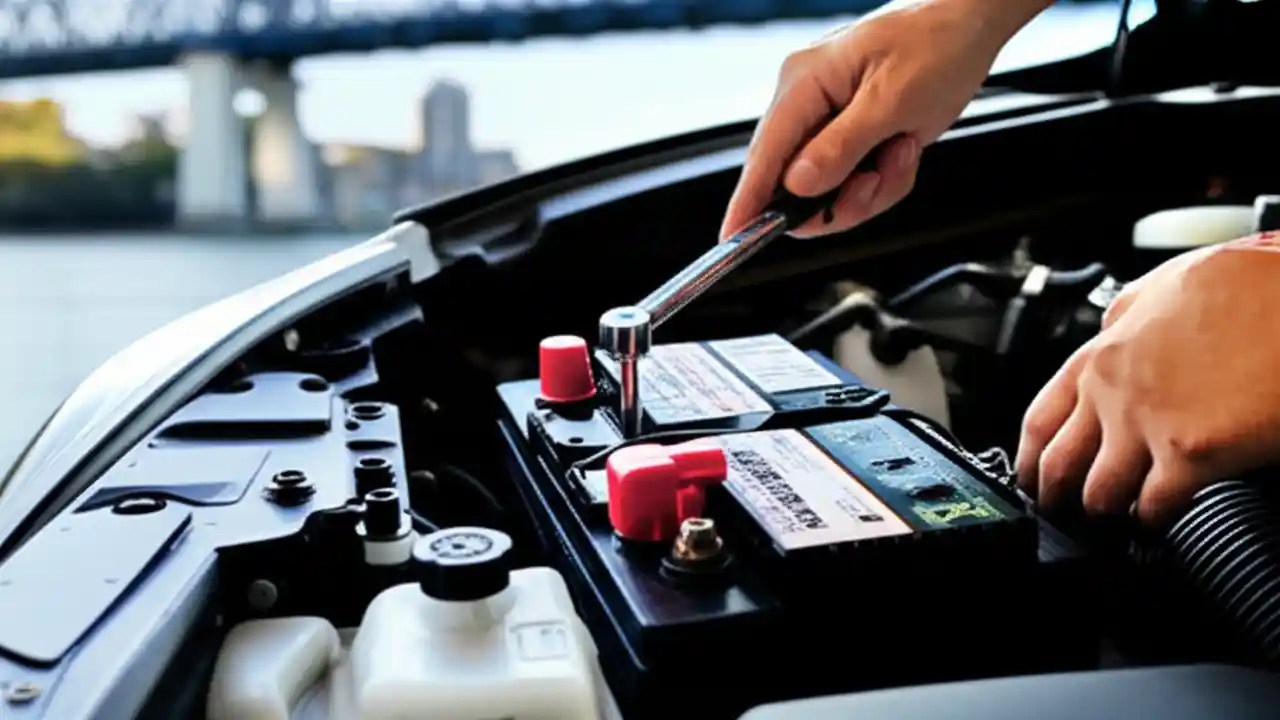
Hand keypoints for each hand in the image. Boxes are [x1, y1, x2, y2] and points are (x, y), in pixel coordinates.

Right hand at [720, 0, 1048, 239]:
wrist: (973, 22)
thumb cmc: (938, 42)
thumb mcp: (893, 101)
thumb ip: (842, 147)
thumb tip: (799, 184)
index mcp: (804, 81)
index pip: (764, 154)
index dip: (748, 202)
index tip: (733, 238)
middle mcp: (806, 99)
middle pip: (795, 180)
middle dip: (840, 197)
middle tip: (876, 183)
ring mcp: (826, 116)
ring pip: (828, 187)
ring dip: (871, 186)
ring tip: (902, 152)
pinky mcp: (848, 130)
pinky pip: (850, 177)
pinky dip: (882, 177)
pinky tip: (904, 148)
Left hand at [1016, 235, 1279, 527]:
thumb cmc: (1248, 288)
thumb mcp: (1163, 288)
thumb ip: (1126, 320)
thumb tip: (1108, 335)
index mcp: (1103, 354)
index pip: (1040, 419)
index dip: (1028, 458)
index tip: (1029, 477)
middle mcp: (1114, 392)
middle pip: (1058, 465)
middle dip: (1054, 497)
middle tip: (1059, 514)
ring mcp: (1148, 424)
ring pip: (1099, 494)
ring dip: (1104, 513)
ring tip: (1112, 521)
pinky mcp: (1191, 452)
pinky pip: (1154, 506)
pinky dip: (1152, 522)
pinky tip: (1158, 521)